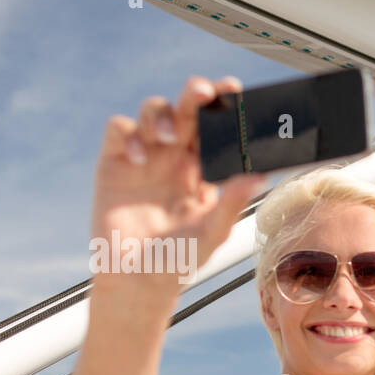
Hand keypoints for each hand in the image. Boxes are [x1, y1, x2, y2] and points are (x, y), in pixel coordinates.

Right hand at [90, 76, 264, 282]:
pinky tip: (139, 158)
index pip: (218, 127)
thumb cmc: (180, 260)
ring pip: (153, 111)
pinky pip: (119, 130)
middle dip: (196, 94)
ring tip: (166, 136)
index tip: (237, 92)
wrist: (138, 282)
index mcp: (205, 169)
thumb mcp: (212, 232)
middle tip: (205, 92)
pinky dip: (129, 134)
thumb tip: (260, 175)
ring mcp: (145, 157)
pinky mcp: (114, 163)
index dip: (225, 107)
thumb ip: (232, 202)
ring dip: (161, 113)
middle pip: (187, 110)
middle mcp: (176, 157)